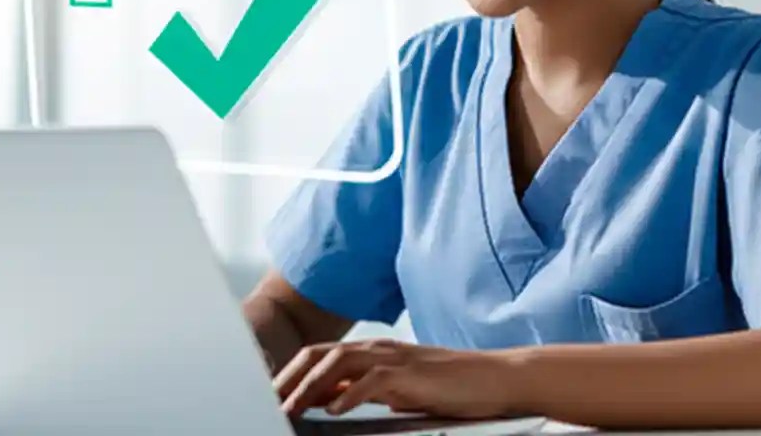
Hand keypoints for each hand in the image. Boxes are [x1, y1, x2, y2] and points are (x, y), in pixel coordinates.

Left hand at [273, 339, 519, 418]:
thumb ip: (365, 390)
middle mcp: (378, 350)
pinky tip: (335, 411)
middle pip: (320, 356)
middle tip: (266, 402)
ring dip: (310, 387)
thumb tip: (331, 400)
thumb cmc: (450, 387)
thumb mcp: (398, 389)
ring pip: (339, 364)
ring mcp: (395, 359)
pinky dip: (351, 395)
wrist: (494, 378)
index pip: (320, 357)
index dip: (290, 373)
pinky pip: (373, 381)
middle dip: (289, 379)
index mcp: (373, 353)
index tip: (267, 394)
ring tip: (290, 409)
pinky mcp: (412, 374)